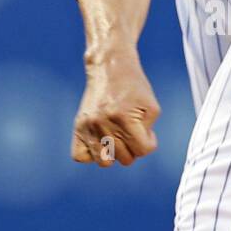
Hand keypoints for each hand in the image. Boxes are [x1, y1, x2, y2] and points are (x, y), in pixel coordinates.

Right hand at [71, 45, 160, 167]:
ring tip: (116, 138)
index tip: (145, 130)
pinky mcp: (78, 126)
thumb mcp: (152, 107)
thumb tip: (137, 150)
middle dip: (132, 146)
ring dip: (114, 153)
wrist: (109, 68)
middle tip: (130, 130)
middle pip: (125, 159)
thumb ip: (149, 132)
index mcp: (124, 118)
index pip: (142, 150)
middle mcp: (103, 124)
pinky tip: (100, 141)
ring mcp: (88, 126)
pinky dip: (92, 153)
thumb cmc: (134, 87)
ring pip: (104, 162)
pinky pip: (80, 156)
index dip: (148, 142)